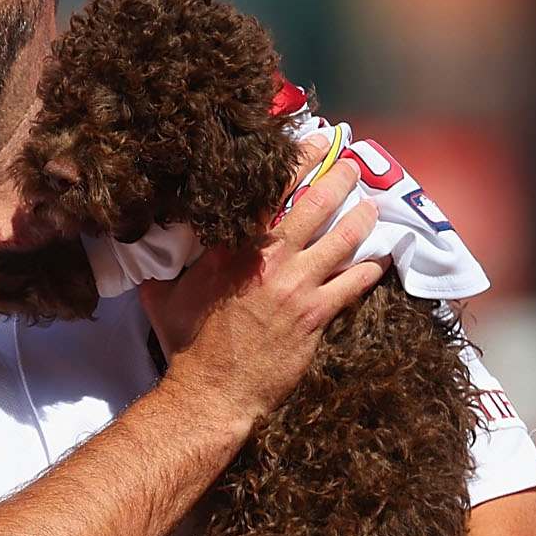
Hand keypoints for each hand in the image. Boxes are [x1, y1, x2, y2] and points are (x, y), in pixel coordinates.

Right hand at [144, 165, 382, 425]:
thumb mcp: (165, 295)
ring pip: (341, 238)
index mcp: (231, 247)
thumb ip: (168, 266)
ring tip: (373, 203)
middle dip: (337, 177)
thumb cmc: (186, 346)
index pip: (268, 192)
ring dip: (361, 216)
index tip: (312, 143)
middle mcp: (268, 258)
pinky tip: (381, 257)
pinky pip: (352, 282)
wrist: (211, 392)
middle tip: (351, 163)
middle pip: (313, 204)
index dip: (294, 163)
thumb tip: (153, 248)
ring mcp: (296, 285)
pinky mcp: (316, 314)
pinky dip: (370, 267)